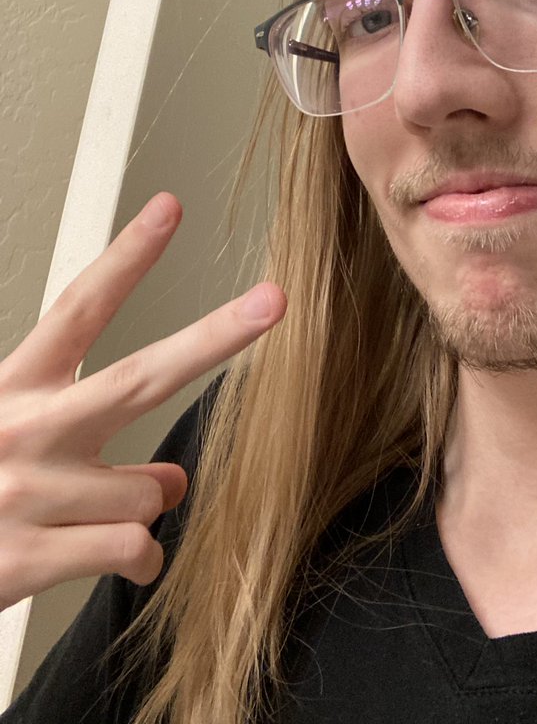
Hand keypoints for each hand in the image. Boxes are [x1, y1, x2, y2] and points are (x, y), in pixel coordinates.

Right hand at [0, 192, 285, 609]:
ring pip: (148, 493)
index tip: (170, 209)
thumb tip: (175, 480)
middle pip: (141, 376)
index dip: (127, 257)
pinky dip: (136, 562)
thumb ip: (94, 449)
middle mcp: (25, 431)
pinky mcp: (29, 558)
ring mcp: (28, 493)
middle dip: (215, 335)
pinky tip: (92, 560)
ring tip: (75, 520)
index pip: (78, 308)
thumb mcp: (11, 443)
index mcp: (12, 389)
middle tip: (274, 301)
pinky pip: (135, 550)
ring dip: (133, 511)